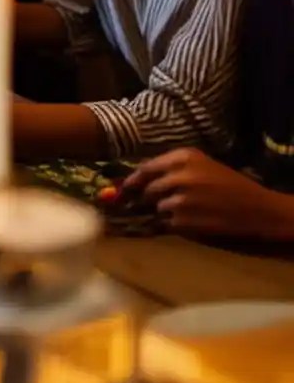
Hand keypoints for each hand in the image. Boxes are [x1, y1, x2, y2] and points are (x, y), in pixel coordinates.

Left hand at [124, 149, 293, 239]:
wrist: (257, 211)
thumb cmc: (231, 186)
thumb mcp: (203, 166)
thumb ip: (171, 169)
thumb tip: (133, 180)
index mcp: (183, 157)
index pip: (145, 167)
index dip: (133, 179)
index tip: (125, 188)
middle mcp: (177, 175)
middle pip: (146, 189)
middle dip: (148, 198)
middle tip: (161, 203)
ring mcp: (177, 199)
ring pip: (155, 207)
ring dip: (164, 212)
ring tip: (189, 211)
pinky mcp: (181, 220)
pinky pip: (165, 223)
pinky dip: (174, 225)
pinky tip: (194, 221)